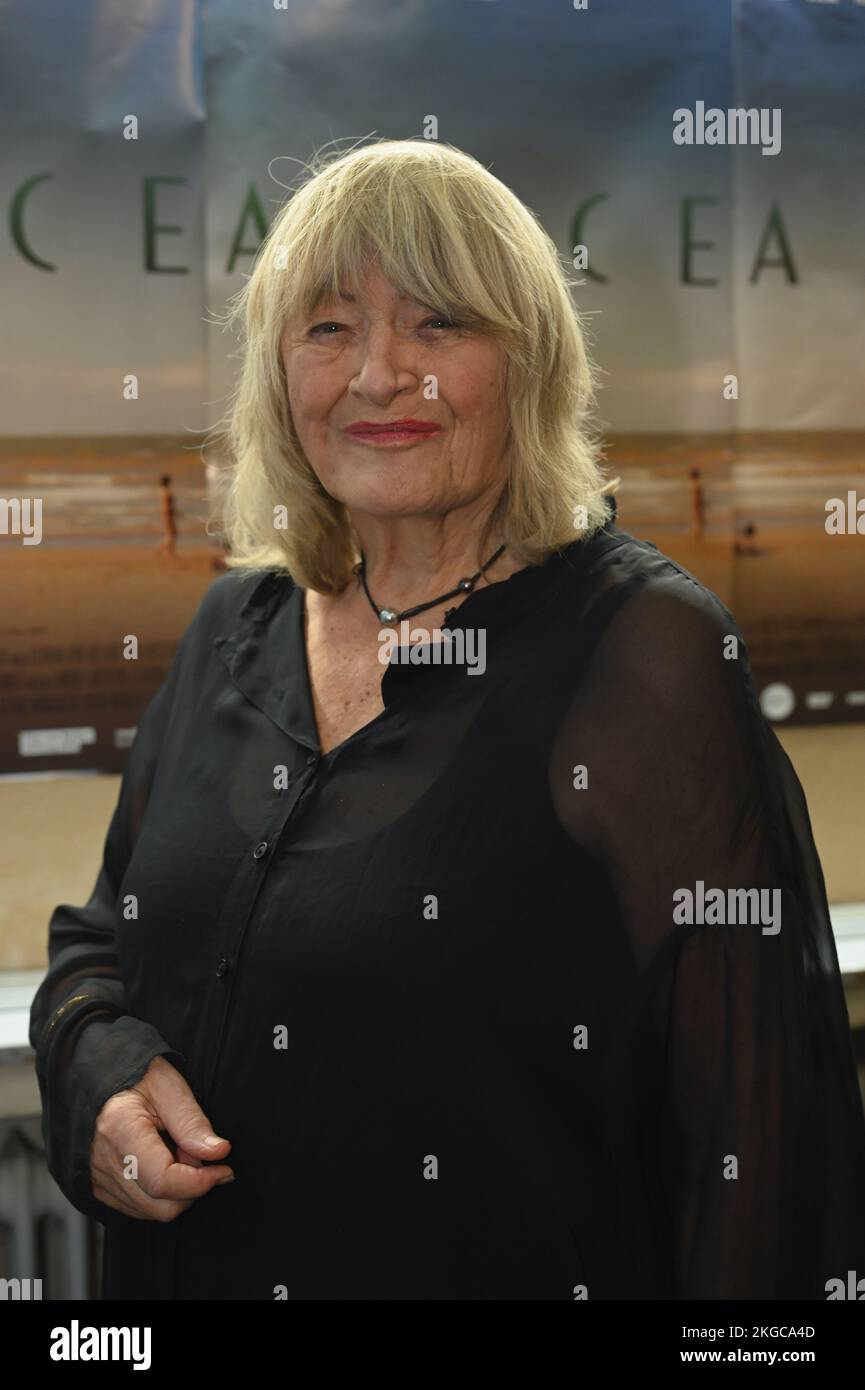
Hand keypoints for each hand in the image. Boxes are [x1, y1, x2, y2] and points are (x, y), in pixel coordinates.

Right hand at [90, 1055, 233, 1220]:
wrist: (96, 1078)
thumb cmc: (135, 1076)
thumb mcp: (168, 1086)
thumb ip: (192, 1122)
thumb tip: (218, 1152)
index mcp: (119, 1130)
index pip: (163, 1181)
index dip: (201, 1181)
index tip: (223, 1166)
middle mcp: (103, 1162)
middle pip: (161, 1206)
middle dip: (192, 1187)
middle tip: (198, 1153)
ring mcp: (98, 1180)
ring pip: (152, 1212)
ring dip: (176, 1191)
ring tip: (179, 1153)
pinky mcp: (99, 1189)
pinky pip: (138, 1209)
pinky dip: (160, 1195)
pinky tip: (163, 1164)